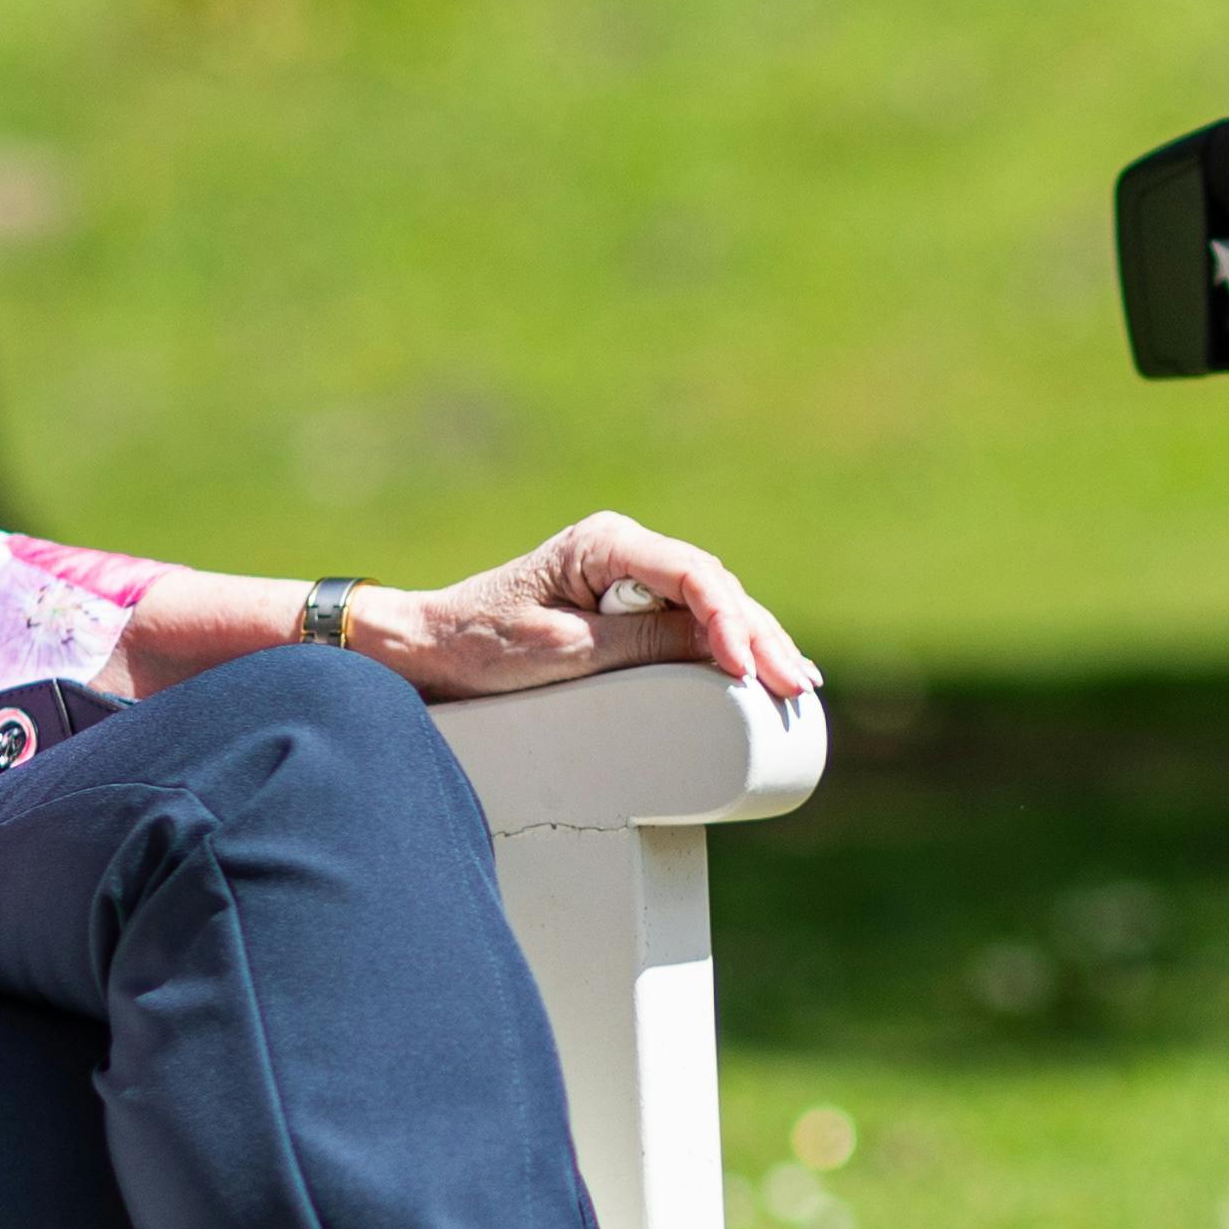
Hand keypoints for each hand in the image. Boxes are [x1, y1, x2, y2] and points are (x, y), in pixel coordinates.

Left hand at [385, 514, 819, 703]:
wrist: (431, 650)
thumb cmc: (483, 645)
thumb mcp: (564, 652)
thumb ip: (640, 644)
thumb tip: (715, 647)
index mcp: (606, 543)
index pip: (691, 574)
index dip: (728, 621)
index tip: (742, 668)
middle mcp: (625, 550)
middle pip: (714, 587)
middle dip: (758, 636)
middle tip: (793, 685)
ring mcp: (630, 577)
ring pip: (712, 604)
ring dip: (755, 642)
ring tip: (797, 682)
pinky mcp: (627, 608)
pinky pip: (690, 622)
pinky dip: (728, 647)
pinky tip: (764, 669)